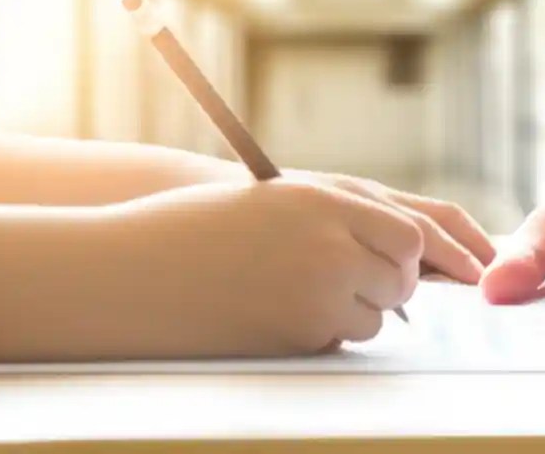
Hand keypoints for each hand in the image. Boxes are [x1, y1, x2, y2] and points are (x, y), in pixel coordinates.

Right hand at [121, 178, 423, 355]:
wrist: (137, 270)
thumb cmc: (198, 229)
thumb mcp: (275, 202)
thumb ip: (336, 218)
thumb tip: (401, 251)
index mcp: (324, 202)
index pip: (407, 235)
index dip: (402, 253)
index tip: (389, 259)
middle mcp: (331, 248)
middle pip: (400, 280)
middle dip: (386, 287)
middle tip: (356, 285)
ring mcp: (316, 297)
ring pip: (374, 320)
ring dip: (352, 314)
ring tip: (300, 295)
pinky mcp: (297, 338)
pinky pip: (336, 341)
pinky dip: (319, 333)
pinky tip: (276, 314)